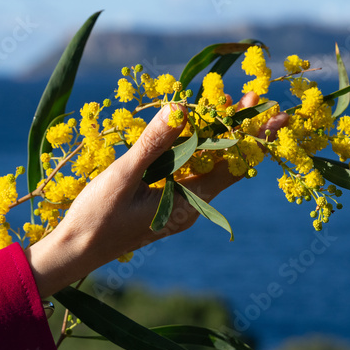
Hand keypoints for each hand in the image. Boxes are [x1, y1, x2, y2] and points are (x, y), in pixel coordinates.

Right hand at [26, 92, 288, 296]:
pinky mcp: (160, 200)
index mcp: (188, 203)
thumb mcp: (123, 177)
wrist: (72, 253)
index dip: (256, 138)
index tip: (278, 115)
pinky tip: (190, 127)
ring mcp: (175, 203)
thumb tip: (183, 109)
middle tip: (254, 95)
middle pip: (224, 163)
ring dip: (215, 134)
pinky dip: (192, 145)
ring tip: (227, 103)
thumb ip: (153, 144)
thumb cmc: (96, 219)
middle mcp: (189, 206)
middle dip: (240, 129)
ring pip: (205, 164)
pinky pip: (185, 170)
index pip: (233, 165)